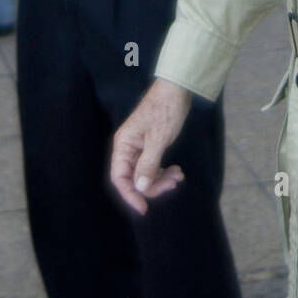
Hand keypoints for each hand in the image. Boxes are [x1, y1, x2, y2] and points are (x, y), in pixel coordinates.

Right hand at [110, 78, 190, 214]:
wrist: (177, 89)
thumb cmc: (165, 110)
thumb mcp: (158, 139)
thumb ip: (148, 165)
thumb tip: (140, 188)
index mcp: (123, 145)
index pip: (120, 178)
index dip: (130, 195)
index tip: (144, 209)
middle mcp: (128, 148)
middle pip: (134, 178)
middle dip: (152, 186)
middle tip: (172, 184)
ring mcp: (139, 147)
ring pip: (145, 174)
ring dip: (161, 179)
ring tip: (178, 176)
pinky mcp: (151, 146)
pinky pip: (153, 166)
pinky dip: (164, 171)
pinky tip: (177, 171)